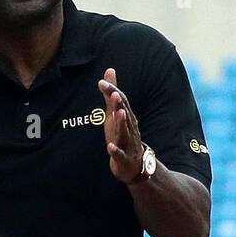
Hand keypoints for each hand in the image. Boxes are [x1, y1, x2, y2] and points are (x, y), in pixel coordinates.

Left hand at [98, 67, 143, 183]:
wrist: (134, 165)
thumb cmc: (123, 136)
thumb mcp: (115, 114)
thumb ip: (111, 94)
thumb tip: (109, 70)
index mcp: (126, 117)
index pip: (121, 102)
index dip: (112, 92)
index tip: (101, 82)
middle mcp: (129, 128)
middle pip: (124, 115)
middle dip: (119, 104)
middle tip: (113, 93)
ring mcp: (128, 143)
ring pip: (125, 132)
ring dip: (121, 123)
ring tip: (117, 113)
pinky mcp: (124, 158)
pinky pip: (120, 154)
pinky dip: (115, 150)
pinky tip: (110, 147)